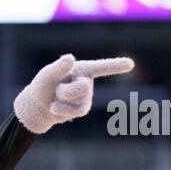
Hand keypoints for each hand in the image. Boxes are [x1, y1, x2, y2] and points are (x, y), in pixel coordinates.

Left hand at [13, 54, 133, 134]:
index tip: (131, 64)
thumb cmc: (43, 86)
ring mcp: (87, 96)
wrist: (39, 106)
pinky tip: (56, 108)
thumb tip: (69, 58)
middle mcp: (87, 81)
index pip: (101, 67)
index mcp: (81, 69)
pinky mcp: (83, 108)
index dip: (116, 65)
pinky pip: (76, 111)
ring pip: (78, 101)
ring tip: (55, 98)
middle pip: (82, 88)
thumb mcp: (47, 75)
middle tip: (55, 89)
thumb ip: (58, 68)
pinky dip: (62, 110)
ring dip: (61, 101)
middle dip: (65, 91)